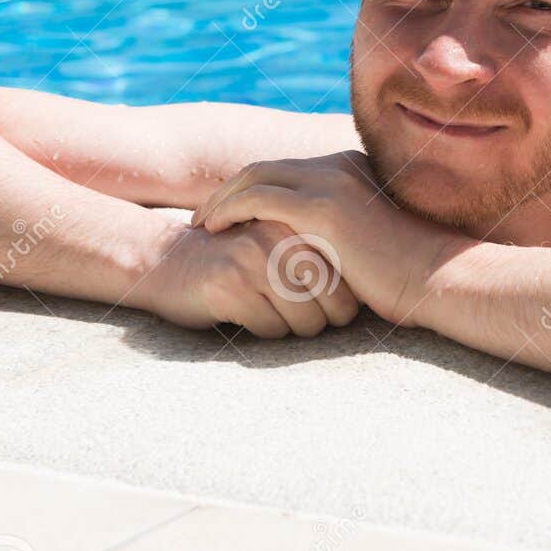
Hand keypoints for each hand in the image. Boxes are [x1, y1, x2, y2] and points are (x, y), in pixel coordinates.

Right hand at [136, 218, 359, 338]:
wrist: (169, 264)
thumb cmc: (237, 260)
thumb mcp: (283, 240)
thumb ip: (323, 247)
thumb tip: (381, 282)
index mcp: (300, 219)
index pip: (349, 279)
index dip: (342, 304)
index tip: (323, 305)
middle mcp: (281, 233)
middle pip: (333, 303)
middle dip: (322, 321)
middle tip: (298, 315)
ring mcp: (254, 256)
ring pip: (305, 320)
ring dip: (293, 329)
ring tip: (273, 312)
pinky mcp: (229, 283)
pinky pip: (270, 329)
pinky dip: (264, 331)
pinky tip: (246, 313)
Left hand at [189, 151, 468, 327]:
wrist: (440, 280)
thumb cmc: (413, 276)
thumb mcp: (375, 246)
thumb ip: (347, 236)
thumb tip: (324, 253)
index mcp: (352, 171)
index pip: (288, 171)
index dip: (253, 188)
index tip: (231, 215)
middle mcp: (339, 167)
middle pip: (265, 168)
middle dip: (228, 190)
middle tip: (203, 217)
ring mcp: (330, 182)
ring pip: (254, 178)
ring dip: (221, 199)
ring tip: (201, 225)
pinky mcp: (321, 207)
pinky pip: (256, 199)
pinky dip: (228, 210)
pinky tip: (213, 231)